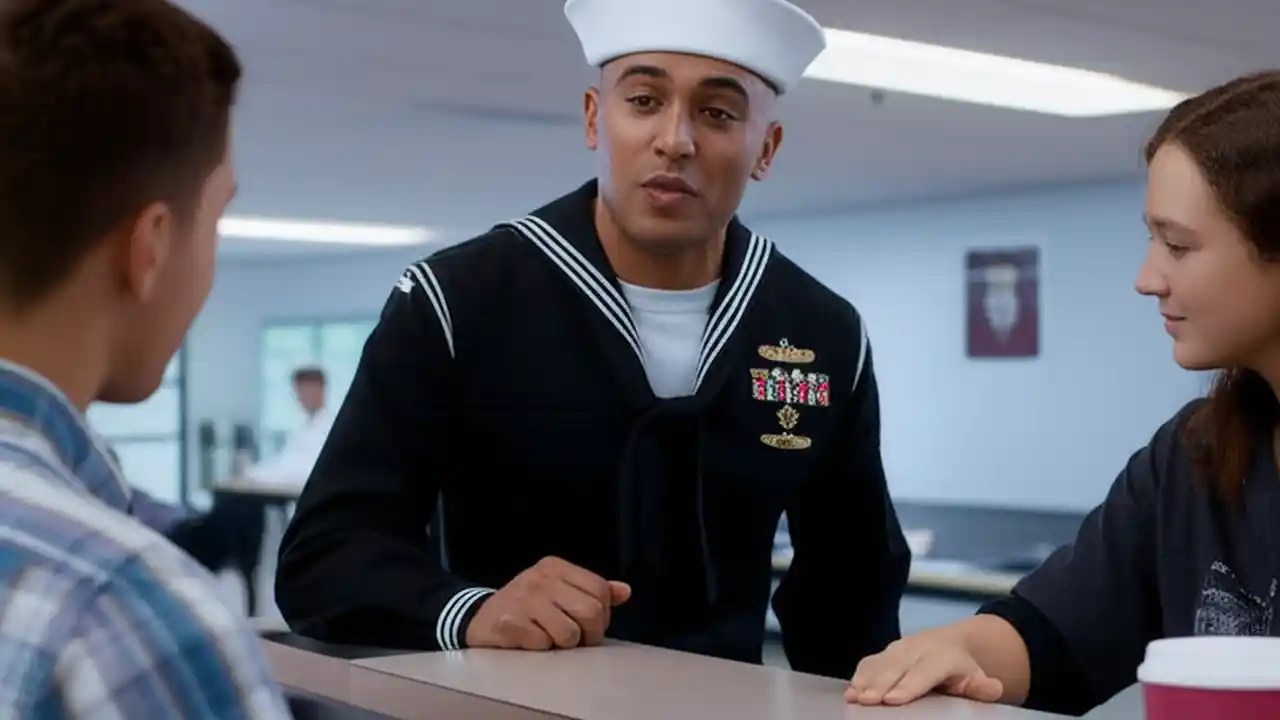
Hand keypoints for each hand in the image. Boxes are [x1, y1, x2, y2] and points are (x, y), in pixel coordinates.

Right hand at [465, 556, 630, 650]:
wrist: (479, 617)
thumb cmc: (527, 606)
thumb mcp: (558, 591)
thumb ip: (591, 591)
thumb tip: (625, 591)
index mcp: (555, 567)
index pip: (600, 590)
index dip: (602, 615)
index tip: (589, 626)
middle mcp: (540, 578)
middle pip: (590, 612)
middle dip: (589, 635)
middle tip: (576, 640)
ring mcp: (523, 599)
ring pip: (569, 633)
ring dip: (563, 645)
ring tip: (549, 639)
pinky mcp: (509, 622)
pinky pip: (543, 644)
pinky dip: (540, 649)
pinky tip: (528, 640)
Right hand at [845, 628, 1003, 706]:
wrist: (948, 643)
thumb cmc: (960, 668)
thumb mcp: (976, 677)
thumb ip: (982, 686)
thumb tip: (995, 688)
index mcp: (941, 656)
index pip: (924, 672)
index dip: (908, 686)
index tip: (893, 699)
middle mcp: (916, 649)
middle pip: (896, 667)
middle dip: (880, 684)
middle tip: (868, 700)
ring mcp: (897, 649)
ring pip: (879, 663)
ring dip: (864, 680)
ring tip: (853, 698)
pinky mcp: (884, 653)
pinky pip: (869, 663)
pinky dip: (858, 676)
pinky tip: (850, 692)